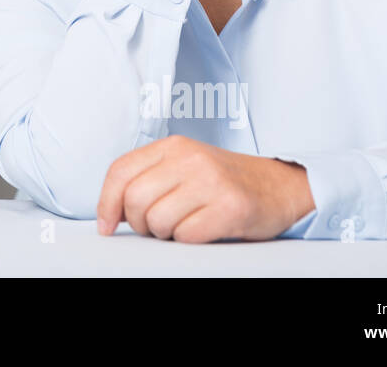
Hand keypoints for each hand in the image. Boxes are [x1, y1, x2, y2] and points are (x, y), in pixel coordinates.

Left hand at [96, 134, 314, 242]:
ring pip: (157, 220)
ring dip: (164, 234)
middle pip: (135, 200)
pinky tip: (202, 229)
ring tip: (183, 226)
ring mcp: (212, 181)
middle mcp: (190, 158)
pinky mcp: (231, 207)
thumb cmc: (224, 181)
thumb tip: (110, 212)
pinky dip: (188, 240)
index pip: (120, 171)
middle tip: (156, 227)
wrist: (280, 186)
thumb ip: (149, 178)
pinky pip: (186, 235)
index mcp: (173, 146)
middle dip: (138, 224)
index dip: (106, 203)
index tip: (108, 226)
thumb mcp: (184, 166)